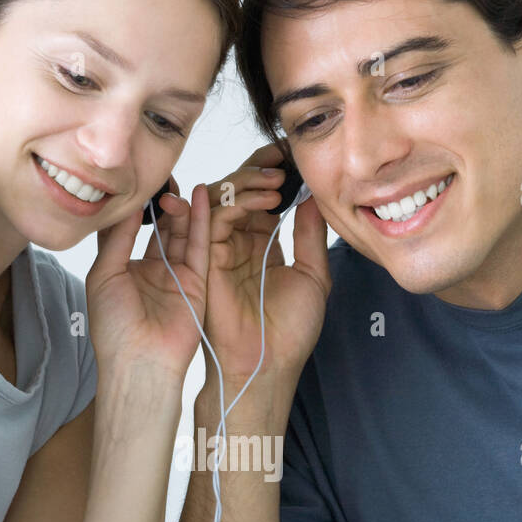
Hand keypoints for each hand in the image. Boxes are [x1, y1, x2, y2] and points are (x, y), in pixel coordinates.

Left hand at [84, 177, 209, 382]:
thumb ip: (117, 239)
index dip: (135, 207)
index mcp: (125, 271)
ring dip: (180, 209)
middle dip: (161, 205)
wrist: (141, 361)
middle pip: (160, 229)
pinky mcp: (198, 282)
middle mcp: (152, 271)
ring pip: (181, 234)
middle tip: (162, 181)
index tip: (135, 181)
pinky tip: (200, 196)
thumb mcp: (104, 275)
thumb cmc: (114, 326)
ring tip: (178, 186)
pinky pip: (201, 246)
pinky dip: (202, 221)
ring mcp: (176, 276)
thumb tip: (125, 205)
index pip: (132, 230)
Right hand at [204, 143, 330, 387]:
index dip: (275, 175)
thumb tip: (315, 197)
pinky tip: (264, 199)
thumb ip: (311, 235)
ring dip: (250, 180)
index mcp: (262, 245)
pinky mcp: (206, 256)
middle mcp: (239, 242)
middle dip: (260, 168)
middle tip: (282, 157)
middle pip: (241, 190)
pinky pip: (214, 215)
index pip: (263, 198)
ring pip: (225, 196)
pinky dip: (236, 199)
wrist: (268, 364)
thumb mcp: (313, 275)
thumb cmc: (290, 331)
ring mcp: (220, 247)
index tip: (294, 158)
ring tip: (277, 181)